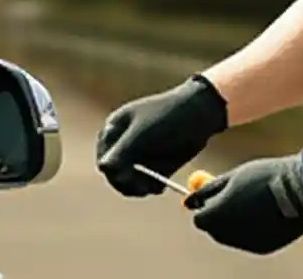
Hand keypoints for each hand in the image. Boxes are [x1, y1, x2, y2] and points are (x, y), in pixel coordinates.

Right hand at [95, 74, 227, 196]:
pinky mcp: (153, 166)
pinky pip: (146, 184)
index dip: (114, 172)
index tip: (127, 176)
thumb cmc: (166, 116)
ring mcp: (138, 157)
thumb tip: (103, 168)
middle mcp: (122, 145)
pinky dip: (151, 188)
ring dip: (139, 188)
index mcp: (113, 131)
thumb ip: (122, 152)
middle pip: (116, 175)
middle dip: (128, 182)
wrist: (199, 114)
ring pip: (130, 183)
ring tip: (154, 185)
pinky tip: (160, 185)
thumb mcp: (142, 134)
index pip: (105, 160)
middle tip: (144, 187)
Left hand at [183, 148, 302, 253]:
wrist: (300, 190)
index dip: (203, 208)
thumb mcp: (232, 177)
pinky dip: (251, 229)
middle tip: (229, 200)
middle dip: (217, 217)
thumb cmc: (265, 178)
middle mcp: (231, 234)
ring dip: (234, 223)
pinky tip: (265, 213)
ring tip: (252, 202)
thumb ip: (209, 191)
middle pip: (214, 230)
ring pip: (231, 236)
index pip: (199, 219)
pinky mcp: (265, 248)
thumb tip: (190, 199)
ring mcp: (248, 243)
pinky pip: (249, 240)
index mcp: (219, 215)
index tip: (209, 198)